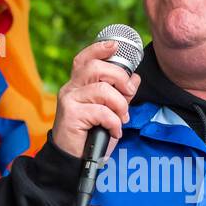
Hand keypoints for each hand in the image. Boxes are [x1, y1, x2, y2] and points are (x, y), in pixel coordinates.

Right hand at [52, 40, 140, 158]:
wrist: (74, 160)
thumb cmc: (91, 135)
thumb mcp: (110, 113)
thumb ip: (121, 95)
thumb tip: (135, 78)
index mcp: (78, 84)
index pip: (85, 59)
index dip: (99, 48)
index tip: (116, 45)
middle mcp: (71, 89)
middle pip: (96, 67)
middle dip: (119, 77)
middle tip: (128, 92)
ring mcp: (69, 100)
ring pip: (102, 90)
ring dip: (120, 105)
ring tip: (121, 119)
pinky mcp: (71, 115)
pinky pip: (102, 112)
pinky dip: (114, 123)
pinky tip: (114, 131)